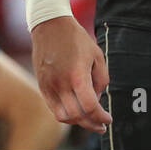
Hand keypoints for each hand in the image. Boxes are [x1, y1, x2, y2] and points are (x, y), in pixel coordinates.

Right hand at [30, 16, 112, 133]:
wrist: (50, 25)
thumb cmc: (76, 38)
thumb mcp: (97, 55)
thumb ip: (101, 80)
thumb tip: (96, 100)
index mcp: (77, 75)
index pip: (90, 107)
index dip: (101, 117)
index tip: (108, 119)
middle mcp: (61, 83)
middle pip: (77, 116)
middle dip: (91, 124)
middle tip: (100, 125)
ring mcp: (49, 85)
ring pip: (63, 116)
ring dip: (77, 121)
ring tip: (87, 118)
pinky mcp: (42, 85)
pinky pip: (53, 108)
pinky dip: (65, 114)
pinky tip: (74, 110)